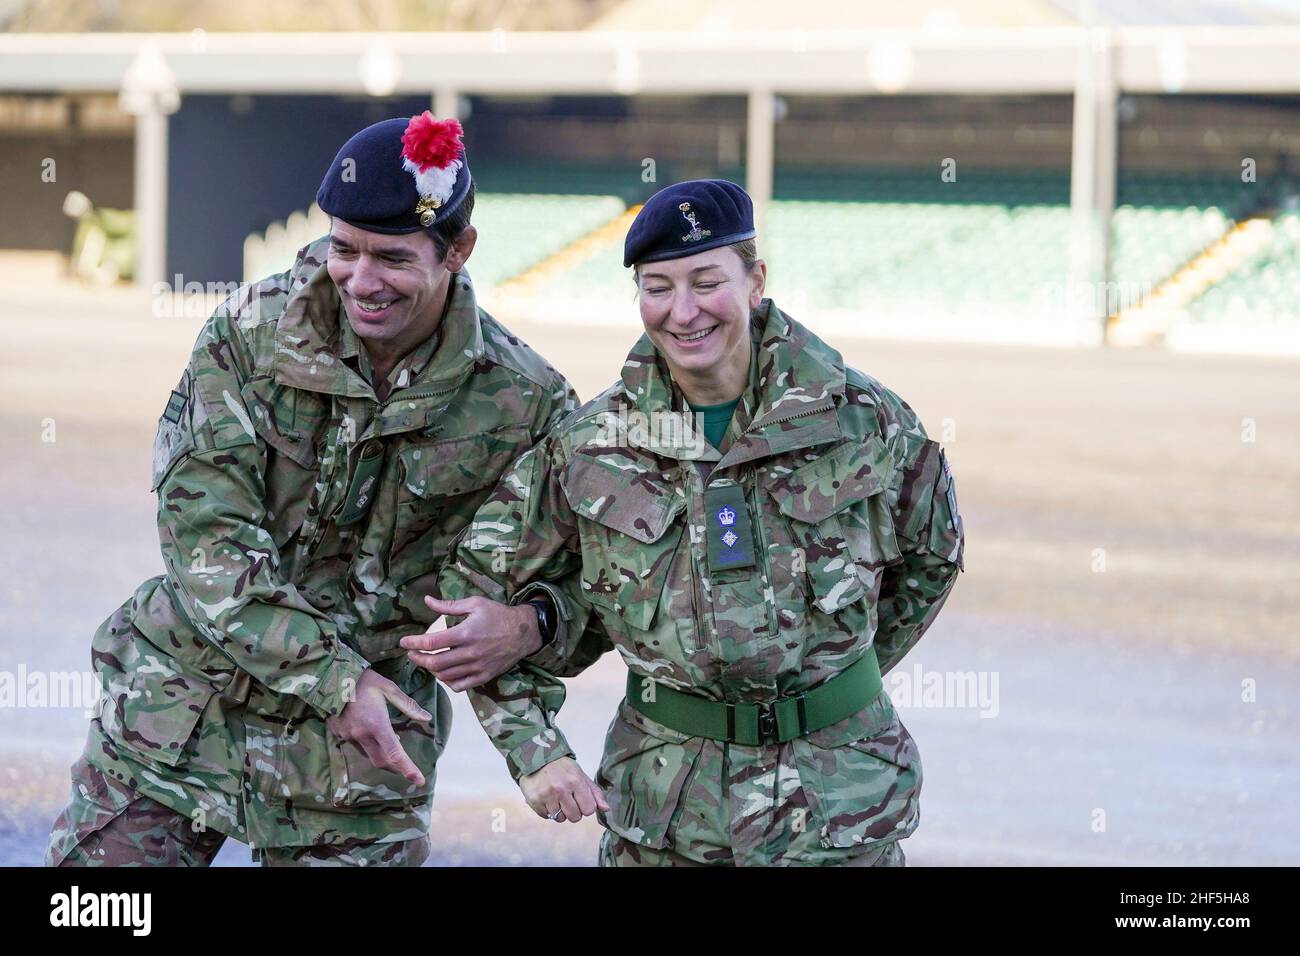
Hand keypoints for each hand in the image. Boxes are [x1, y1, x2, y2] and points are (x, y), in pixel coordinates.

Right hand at [326, 669, 431, 785]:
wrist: (330, 677)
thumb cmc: (363, 680)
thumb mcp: (389, 688)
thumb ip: (408, 705)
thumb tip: (427, 718)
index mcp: (377, 725)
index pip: (395, 755)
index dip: (409, 770)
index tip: (419, 781)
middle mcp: (362, 735)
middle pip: (382, 761)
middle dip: (397, 768)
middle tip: (409, 769)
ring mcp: (349, 736)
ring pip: (369, 756)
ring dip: (383, 758)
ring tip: (394, 751)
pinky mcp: (339, 734)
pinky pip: (357, 747)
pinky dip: (370, 747)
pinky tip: (374, 739)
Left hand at [400, 596, 542, 691]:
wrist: (523, 632)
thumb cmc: (498, 615)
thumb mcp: (474, 604)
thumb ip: (448, 605)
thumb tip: (426, 600)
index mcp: (465, 633)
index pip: (432, 642)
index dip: (414, 643)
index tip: (404, 642)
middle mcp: (469, 653)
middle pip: (434, 663)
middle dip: (418, 659)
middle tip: (412, 654)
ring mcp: (477, 667)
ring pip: (444, 676)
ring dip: (431, 669)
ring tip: (427, 661)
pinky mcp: (483, 677)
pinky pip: (459, 686)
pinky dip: (447, 682)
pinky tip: (444, 673)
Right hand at [520, 757, 609, 822]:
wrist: (538, 758)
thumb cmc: (563, 768)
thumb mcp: (581, 775)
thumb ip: (595, 793)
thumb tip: (606, 809)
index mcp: (576, 781)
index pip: (589, 809)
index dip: (586, 806)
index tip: (580, 799)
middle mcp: (561, 788)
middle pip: (575, 817)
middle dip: (574, 811)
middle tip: (568, 799)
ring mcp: (546, 795)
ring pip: (560, 818)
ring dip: (560, 811)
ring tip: (557, 798)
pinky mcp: (534, 800)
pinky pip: (546, 816)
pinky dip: (548, 810)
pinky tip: (547, 798)